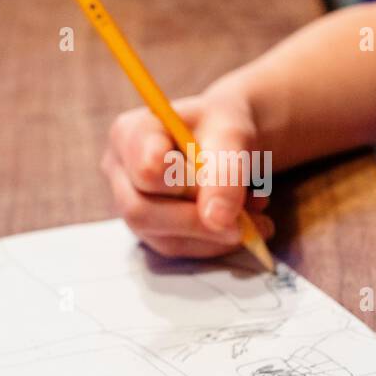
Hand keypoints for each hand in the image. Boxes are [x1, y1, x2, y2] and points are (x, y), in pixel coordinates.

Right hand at [101, 88, 272, 258]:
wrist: (227, 139)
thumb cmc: (222, 126)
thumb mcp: (231, 133)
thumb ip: (225, 171)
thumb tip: (219, 220)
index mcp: (130, 133)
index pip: (145, 168)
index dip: (180, 183)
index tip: (214, 183)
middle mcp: (121, 172)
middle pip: (142, 210)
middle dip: (197, 221)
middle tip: (243, 223)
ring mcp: (132, 205)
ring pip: (163, 238)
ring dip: (214, 235)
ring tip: (255, 215)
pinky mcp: (152, 230)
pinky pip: (180, 248)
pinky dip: (216, 242)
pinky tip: (243, 223)